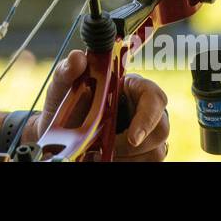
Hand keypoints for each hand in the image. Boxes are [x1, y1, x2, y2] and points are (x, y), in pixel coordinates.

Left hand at [23, 50, 168, 161]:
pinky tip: (106, 158)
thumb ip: (67, 71)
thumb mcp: (62, 86)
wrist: (58, 134)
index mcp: (131, 86)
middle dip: (133, 145)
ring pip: (155, 151)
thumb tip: (77, 57)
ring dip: (127, 157)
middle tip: (106, 147)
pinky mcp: (143, 152)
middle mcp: (144, 109)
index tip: (132, 138)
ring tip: (100, 152)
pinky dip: (127, 163)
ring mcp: (146, 133)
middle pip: (161, 129)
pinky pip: (146, 163)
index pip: (155, 97)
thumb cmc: (65, 104)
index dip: (148, 118)